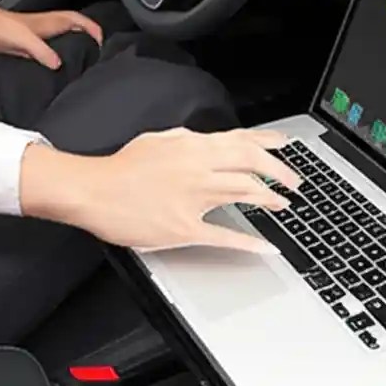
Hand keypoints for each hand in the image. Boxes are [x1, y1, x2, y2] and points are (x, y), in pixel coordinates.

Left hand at [0, 0, 102, 69]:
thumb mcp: (23, 41)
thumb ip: (42, 52)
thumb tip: (58, 64)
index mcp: (46, 22)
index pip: (77, 20)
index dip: (91, 27)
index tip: (102, 40)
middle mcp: (41, 26)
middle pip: (71, 26)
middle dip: (86, 34)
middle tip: (95, 47)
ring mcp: (31, 34)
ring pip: (58, 37)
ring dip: (71, 43)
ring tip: (79, 56)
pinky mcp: (21, 43)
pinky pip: (44, 48)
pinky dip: (53, 54)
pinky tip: (50, 65)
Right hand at [19, 128, 302, 253]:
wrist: (93, 190)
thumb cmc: (119, 168)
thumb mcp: (156, 140)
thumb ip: (184, 139)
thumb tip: (201, 138)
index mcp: (191, 146)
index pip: (241, 141)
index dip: (268, 145)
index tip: (285, 147)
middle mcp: (198, 168)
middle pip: (251, 166)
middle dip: (278, 173)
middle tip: (293, 182)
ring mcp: (194, 198)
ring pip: (244, 193)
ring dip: (269, 200)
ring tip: (282, 205)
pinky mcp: (185, 227)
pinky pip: (225, 235)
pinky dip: (249, 243)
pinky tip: (265, 247)